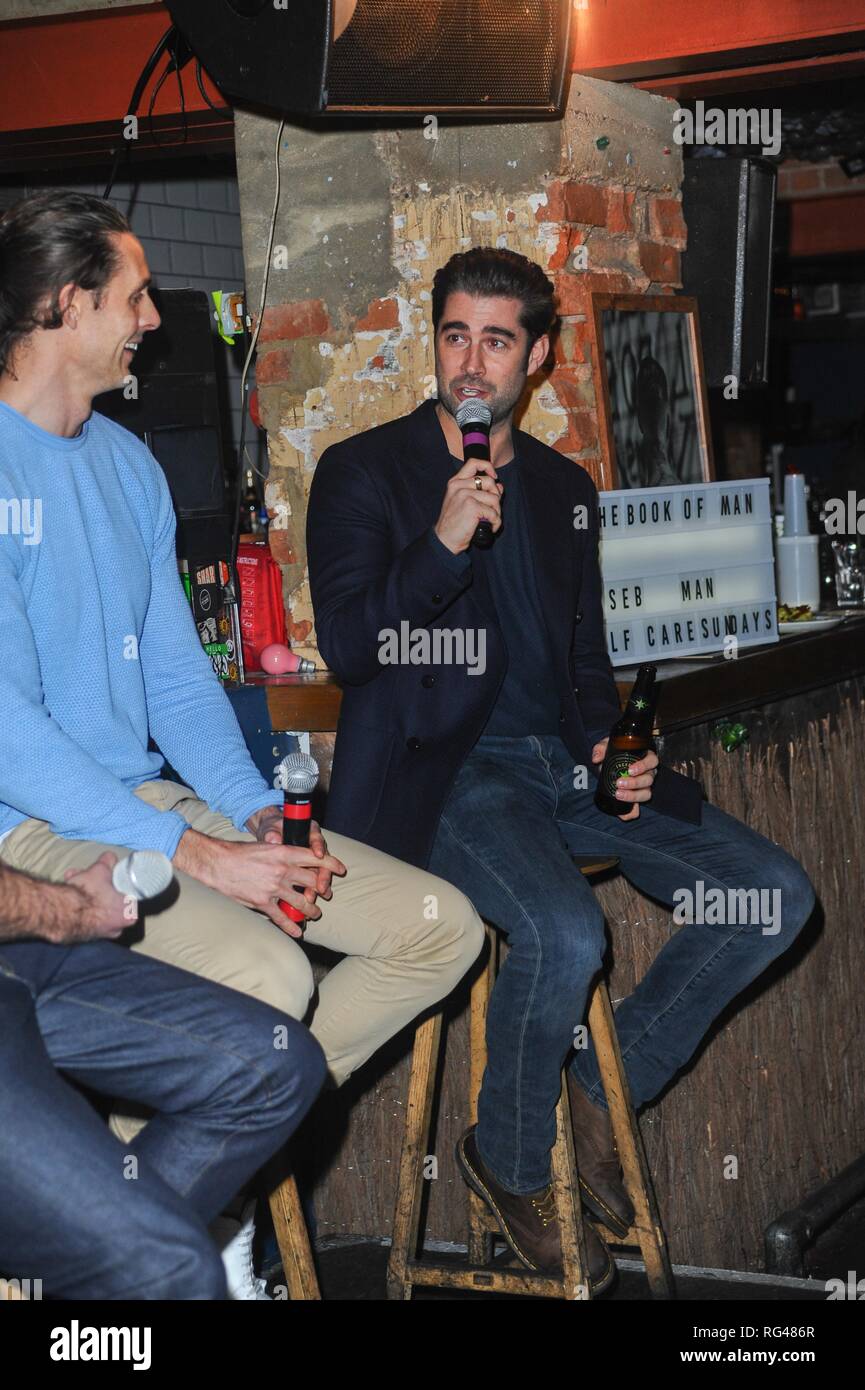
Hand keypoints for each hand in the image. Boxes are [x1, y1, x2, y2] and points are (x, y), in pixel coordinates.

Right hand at [62, 851, 136, 940]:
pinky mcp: (82, 936)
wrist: (61, 913)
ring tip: (71, 878)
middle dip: (95, 884)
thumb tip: (110, 856)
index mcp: (129, 914)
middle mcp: (117, 929)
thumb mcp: (99, 870)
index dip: (115, 881)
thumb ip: (107, 862)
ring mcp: (99, 934)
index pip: (127, 894)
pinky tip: (67, 893)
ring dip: (83, 891)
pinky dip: (76, 905)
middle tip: (85, 874)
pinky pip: (83, 915)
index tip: (105, 876)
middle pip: (108, 900)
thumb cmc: (87, 894)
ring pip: (94, 907)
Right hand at [176, 829, 345, 938]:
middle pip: (313, 881)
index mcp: (284, 853)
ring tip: (315, 913)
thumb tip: (298, 860)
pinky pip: (282, 918)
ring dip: (311, 910)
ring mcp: (273, 888)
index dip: (331, 864)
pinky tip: (298, 932)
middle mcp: (282, 870)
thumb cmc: (239, 853)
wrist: (216, 864)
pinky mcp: (262, 903)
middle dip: (322, 890)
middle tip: (325, 894)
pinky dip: (292, 926)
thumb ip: (283, 854)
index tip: (340, 869)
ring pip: (302, 903)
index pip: (316, 858)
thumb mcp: (266, 847)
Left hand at [247, 809, 343, 900]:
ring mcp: (312, 859)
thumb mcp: (271, 828)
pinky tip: (307, 900)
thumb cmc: (272, 829)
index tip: (319, 854)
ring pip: (319, 873)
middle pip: (323, 861)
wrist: (269, 835)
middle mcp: (314, 846)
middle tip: (321, 887)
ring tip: (314, 897)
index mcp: (308, 831)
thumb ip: (272, 833)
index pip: (316, 838)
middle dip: (323, 875)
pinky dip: (309, 890)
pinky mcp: (307, 870)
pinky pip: (311, 881)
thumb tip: (273, 838)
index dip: (319, 846)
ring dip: (319, 886)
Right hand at [434, 456, 503, 553]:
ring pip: (494, 498)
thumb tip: (499, 485)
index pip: (473, 463)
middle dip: (496, 496)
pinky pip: (494, 512)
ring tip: (491, 520)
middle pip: (490, 482)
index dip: (487, 467)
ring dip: (497, 512)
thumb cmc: (454, 523)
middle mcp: (459, 486)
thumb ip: (480, 491)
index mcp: (455, 483)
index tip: (494, 477)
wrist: (445, 539)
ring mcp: (465, 495)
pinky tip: (490, 527)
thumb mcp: (464, 503)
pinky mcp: (472, 507)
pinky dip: (496, 522)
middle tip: (492, 509)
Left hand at [591, 739, 658, 821]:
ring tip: (618, 794)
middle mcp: (648, 773)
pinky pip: (638, 808)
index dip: (643, 766)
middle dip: (635, 783)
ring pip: (646, 794)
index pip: (652, 761)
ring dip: (633, 796)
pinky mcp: (636, 798)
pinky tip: (623, 814)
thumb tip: (596, 759)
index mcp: (644, 758)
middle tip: (619, 783)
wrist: (609, 764)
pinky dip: (632, 812)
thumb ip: (601, 749)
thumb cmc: (613, 752)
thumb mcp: (607, 746)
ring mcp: (644, 787)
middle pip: (649, 780)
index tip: (630, 770)